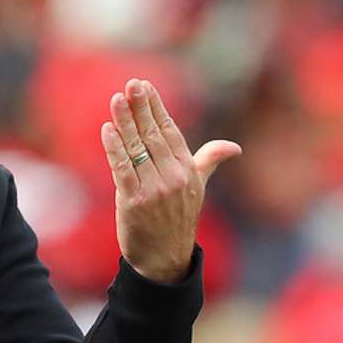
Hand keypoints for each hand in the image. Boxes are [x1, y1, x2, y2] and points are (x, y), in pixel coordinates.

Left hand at [100, 78, 240, 283]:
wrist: (164, 259)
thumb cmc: (178, 220)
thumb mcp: (197, 188)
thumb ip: (208, 162)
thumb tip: (234, 147)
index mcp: (188, 170)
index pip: (170, 131)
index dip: (156, 108)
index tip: (144, 85)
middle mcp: (174, 177)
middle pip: (153, 135)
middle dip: (141, 108)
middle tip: (131, 83)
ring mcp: (155, 190)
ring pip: (137, 149)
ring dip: (125, 122)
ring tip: (116, 100)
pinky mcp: (134, 202)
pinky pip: (123, 171)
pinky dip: (115, 150)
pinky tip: (107, 130)